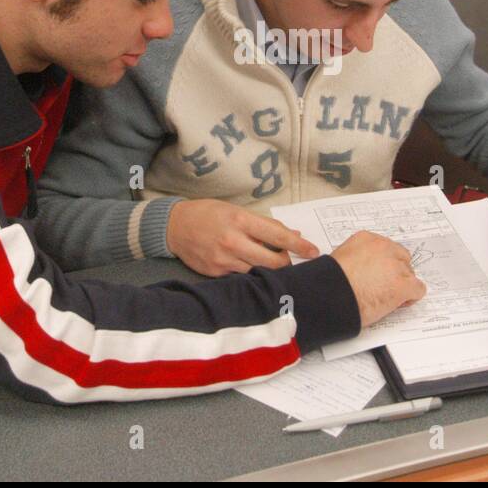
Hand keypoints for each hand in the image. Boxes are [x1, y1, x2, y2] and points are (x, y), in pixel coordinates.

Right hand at [167, 199, 318, 276]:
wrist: (174, 226)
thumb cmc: (209, 214)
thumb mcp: (237, 210)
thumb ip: (264, 224)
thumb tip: (292, 234)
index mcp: (241, 220)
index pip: (278, 236)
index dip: (299, 245)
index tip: (314, 251)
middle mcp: (233, 241)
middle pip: (273, 261)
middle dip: (286, 263)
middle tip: (288, 259)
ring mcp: (224, 259)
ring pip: (258, 272)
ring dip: (268, 270)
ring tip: (268, 262)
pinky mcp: (216, 273)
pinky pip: (241, 277)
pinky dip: (250, 273)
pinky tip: (248, 266)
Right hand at [331, 231, 425, 326]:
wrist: (332, 297)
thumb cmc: (331, 284)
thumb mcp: (340, 259)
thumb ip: (357, 258)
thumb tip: (362, 269)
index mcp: (367, 239)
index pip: (387, 248)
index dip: (384, 265)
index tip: (379, 275)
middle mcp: (384, 248)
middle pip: (402, 259)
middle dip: (395, 273)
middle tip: (383, 287)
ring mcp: (396, 266)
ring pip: (410, 275)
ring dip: (401, 286)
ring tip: (385, 298)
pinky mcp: (403, 284)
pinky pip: (418, 289)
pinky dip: (410, 298)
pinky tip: (397, 303)